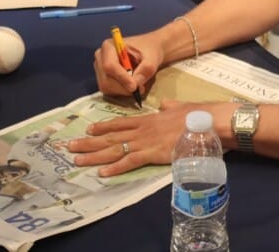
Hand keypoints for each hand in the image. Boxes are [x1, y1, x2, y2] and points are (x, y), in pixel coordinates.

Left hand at [68, 101, 226, 175]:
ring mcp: (146, 141)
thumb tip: (165, 105)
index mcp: (149, 119)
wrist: (209, 121)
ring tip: (77, 159)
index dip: (103, 127)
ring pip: (114, 148)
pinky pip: (130, 161)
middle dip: (89, 142)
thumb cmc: (198, 115)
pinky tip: (102, 173)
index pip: (120, 123)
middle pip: (111, 136)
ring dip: (94, 155)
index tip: (87, 130)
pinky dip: (115, 167)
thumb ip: (169, 107)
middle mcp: (143, 129)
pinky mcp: (153, 153)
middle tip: (69, 146)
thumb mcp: (180, 107)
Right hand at [93, 31, 164, 97]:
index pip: (110, 66)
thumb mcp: (152, 58)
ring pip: (106, 87)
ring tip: (138, 86)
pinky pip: (109, 90)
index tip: (134, 87)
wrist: (148, 49)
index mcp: (109, 46)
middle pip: (106, 79)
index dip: (121, 78)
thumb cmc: (148, 50)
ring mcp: (100, 69)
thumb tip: (136, 84)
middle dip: (123, 88)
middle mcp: (101, 57)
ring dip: (123, 91)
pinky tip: (131, 85)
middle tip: (140, 88)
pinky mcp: (103, 78)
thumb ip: (146, 69)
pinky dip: (122, 92)